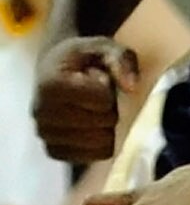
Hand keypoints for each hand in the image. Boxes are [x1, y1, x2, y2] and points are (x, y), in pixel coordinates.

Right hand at [32, 38, 140, 168]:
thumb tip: (132, 87)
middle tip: (95, 97)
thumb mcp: (104, 47)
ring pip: (101, 143)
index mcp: (51, 84)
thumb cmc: (84, 58)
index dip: (109, 90)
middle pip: (103, 123)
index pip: (102, 100)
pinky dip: (101, 143)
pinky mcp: (54, 150)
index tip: (96, 80)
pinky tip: (90, 126)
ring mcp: (45, 134)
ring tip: (91, 110)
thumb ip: (121, 59)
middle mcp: (41, 112)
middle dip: (109, 110)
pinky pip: (95, 156)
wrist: (56, 70)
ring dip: (106, 127)